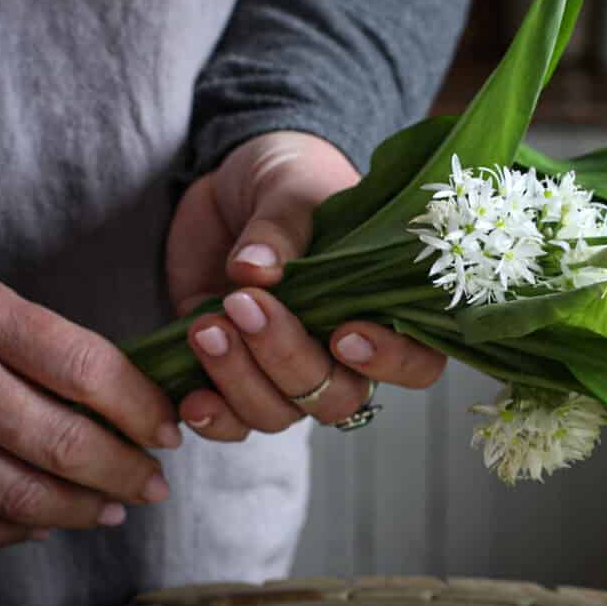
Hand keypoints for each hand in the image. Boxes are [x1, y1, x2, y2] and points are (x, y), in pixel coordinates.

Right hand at [0, 274, 179, 547]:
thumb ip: (48, 348)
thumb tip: (139, 401)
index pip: (87, 368)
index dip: (140, 407)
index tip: (170, 432)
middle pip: (60, 439)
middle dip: (121, 471)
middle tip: (155, 487)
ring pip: (15, 490)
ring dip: (75, 509)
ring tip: (112, 510)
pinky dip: (11, 527)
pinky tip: (42, 524)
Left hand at [166, 131, 444, 439]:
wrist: (233, 185)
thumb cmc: (290, 182)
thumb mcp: (292, 188)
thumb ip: (281, 228)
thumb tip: (253, 269)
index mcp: (385, 308)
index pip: (415, 363)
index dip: (388, 362)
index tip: (345, 334)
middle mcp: (343, 353)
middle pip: (335, 398)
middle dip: (288, 361)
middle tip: (244, 303)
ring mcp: (286, 369)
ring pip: (279, 414)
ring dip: (240, 381)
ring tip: (205, 327)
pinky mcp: (234, 375)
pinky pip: (231, 423)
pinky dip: (213, 418)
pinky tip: (191, 398)